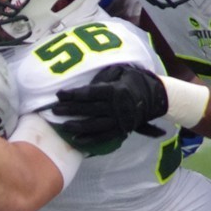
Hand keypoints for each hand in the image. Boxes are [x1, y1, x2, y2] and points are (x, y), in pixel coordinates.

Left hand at [48, 63, 167, 155]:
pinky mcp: (121, 130)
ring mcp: (118, 120)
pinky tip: (77, 140)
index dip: (73, 94)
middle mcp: (116, 107)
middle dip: (70, 110)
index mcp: (115, 90)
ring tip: (62, 126)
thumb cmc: (135, 80)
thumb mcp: (121, 71)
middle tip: (54, 110)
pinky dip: (90, 139)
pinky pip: (104, 136)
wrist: (156, 96)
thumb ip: (104, 76)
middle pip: (88, 109)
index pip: (90, 93)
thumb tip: (86, 84)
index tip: (59, 94)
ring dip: (77, 126)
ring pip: (94, 125)